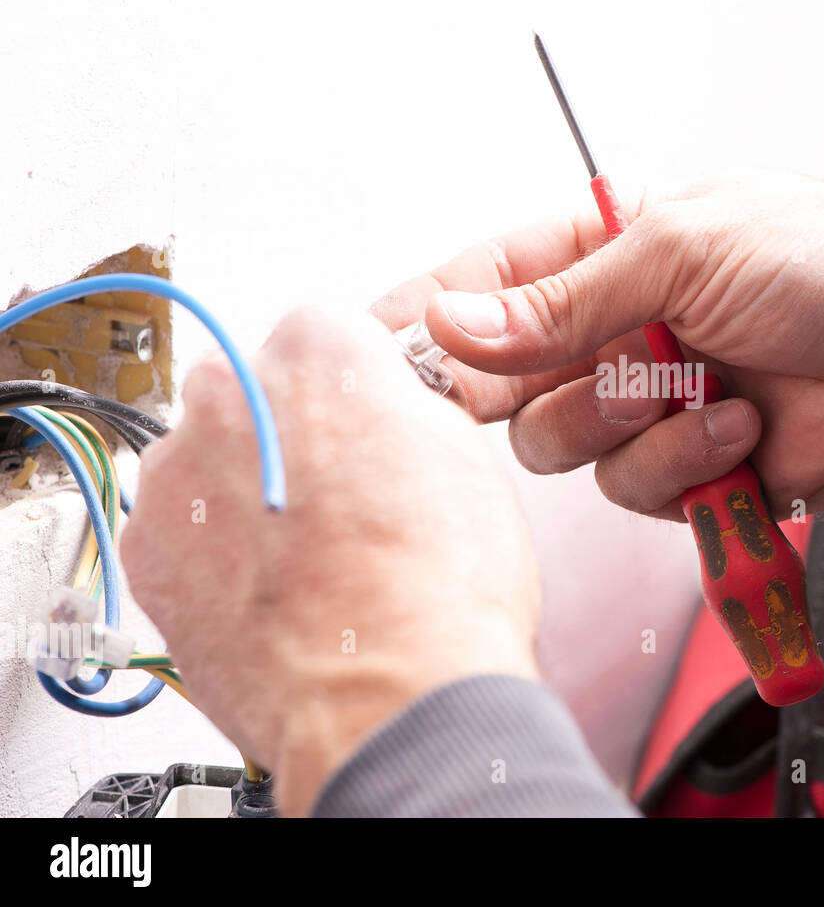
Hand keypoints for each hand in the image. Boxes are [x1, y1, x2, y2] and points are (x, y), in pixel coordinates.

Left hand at [120, 308, 540, 815]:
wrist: (388, 698)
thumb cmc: (439, 588)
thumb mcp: (468, 458)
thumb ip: (409, 407)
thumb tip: (392, 410)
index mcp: (320, 350)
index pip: (329, 331)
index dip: (358, 386)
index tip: (367, 423)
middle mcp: (235, 393)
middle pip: (260, 392)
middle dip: (295, 435)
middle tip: (344, 499)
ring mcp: (178, 471)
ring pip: (213, 461)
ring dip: (249, 493)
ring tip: (313, 559)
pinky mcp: (149, 550)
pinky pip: (179, 530)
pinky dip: (214, 554)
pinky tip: (275, 591)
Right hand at [375, 172, 823, 520]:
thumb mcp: (686, 249)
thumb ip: (564, 299)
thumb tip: (456, 324)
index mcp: (608, 254)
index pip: (489, 284)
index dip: (430, 314)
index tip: (380, 341)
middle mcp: (619, 331)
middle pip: (508, 381)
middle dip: (531, 383)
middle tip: (566, 370)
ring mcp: (649, 404)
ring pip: (564, 444)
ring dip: (626, 420)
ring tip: (697, 386)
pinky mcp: (687, 469)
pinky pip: (633, 489)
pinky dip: (683, 462)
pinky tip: (738, 427)